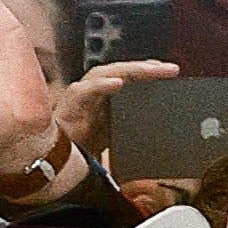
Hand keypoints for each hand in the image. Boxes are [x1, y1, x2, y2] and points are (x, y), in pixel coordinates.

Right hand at [56, 59, 178, 152]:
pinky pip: (85, 89)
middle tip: (170, 69)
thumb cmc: (82, 145)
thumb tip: (159, 128)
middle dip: (147, 68)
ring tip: (149, 70)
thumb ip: (132, 126)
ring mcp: (82, 93)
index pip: (131, 77)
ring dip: (129, 70)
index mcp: (107, 95)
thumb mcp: (115, 135)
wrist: (55, 160)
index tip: (172, 72)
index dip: (151, 72)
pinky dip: (102, 85)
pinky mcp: (69, 102)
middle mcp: (95, 89)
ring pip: (106, 72)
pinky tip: (117, 83)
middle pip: (123, 71)